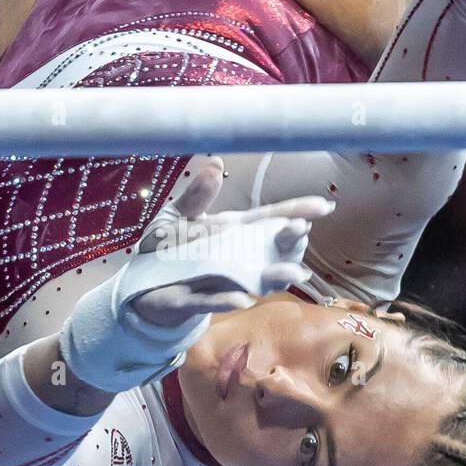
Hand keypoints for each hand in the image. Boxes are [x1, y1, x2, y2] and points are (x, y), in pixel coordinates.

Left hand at [131, 157, 333, 325]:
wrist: (140, 285)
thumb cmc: (166, 247)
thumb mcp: (177, 215)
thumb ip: (197, 196)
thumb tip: (216, 164)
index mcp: (234, 231)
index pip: (270, 219)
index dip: (297, 212)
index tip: (324, 206)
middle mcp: (237, 257)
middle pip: (272, 249)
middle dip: (290, 241)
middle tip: (301, 231)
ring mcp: (221, 281)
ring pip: (256, 280)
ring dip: (275, 277)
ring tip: (295, 272)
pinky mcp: (195, 300)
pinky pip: (212, 301)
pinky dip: (226, 301)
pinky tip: (242, 299)